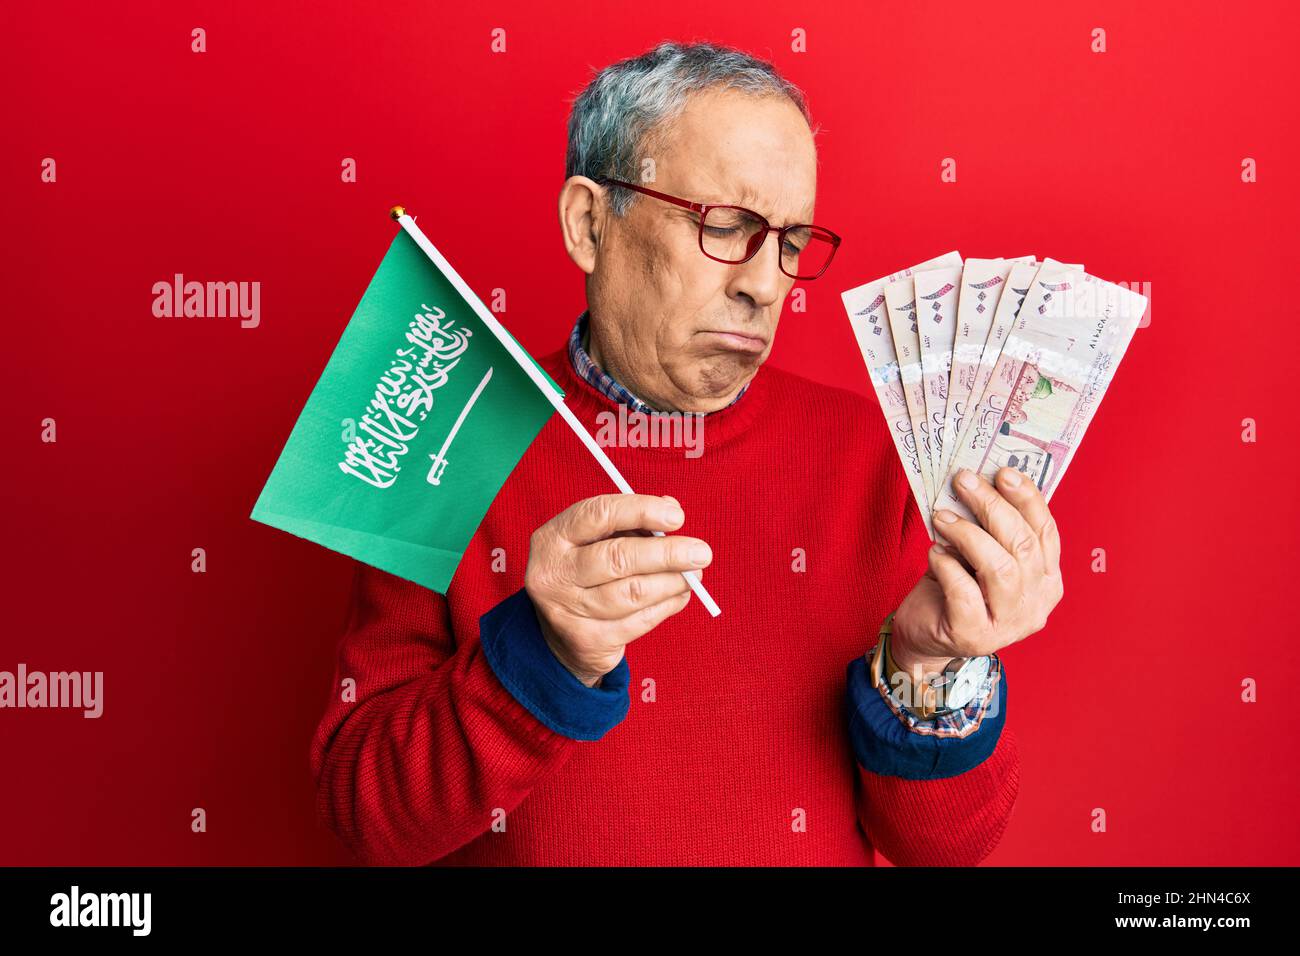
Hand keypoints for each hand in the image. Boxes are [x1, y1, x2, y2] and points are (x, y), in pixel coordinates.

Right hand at [524, 493, 712, 686]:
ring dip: (672, 582)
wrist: (559, 634)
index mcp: (554, 537)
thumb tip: (672, 511)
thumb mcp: (596, 541)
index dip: (641, 511)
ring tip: (693, 576)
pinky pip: (639, 621)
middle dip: (667, 554)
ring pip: (633, 593)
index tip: (677, 517)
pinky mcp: (588, 640)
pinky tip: (679, 595)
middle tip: (701, 553)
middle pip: (618, 558)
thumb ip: (631, 522)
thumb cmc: (586, 573)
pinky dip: (667, 605)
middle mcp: (555, 573)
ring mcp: (568, 610)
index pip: (599, 514)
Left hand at [889, 467, 1064, 679]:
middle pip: (1023, 546)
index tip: (1003, 472)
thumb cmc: (955, 587)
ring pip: (1000, 568)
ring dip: (967, 534)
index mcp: (1046, 580)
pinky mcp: (975, 635)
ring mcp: (1008, 624)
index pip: (1046, 533)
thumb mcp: (979, 555)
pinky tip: (934, 553)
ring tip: (941, 517)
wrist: (924, 634)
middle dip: (992, 506)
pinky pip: (964, 591)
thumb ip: (991, 529)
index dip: (1027, 500)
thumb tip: (980, 482)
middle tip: (963, 481)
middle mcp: (1036, 604)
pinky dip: (947, 565)